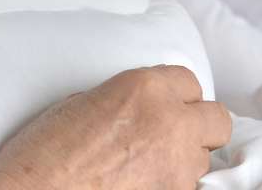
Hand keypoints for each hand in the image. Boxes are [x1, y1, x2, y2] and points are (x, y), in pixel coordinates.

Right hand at [0, 66, 230, 189]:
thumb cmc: (44, 152)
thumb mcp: (82, 103)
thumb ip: (126, 101)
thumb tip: (141, 109)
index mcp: (145, 89)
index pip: (190, 81)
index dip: (177, 94)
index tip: (168, 103)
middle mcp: (170, 122)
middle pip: (217, 119)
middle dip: (200, 125)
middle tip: (175, 132)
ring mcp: (177, 166)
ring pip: (203, 158)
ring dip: (183, 158)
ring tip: (148, 163)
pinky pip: (186, 185)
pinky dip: (171, 183)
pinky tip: (144, 181)